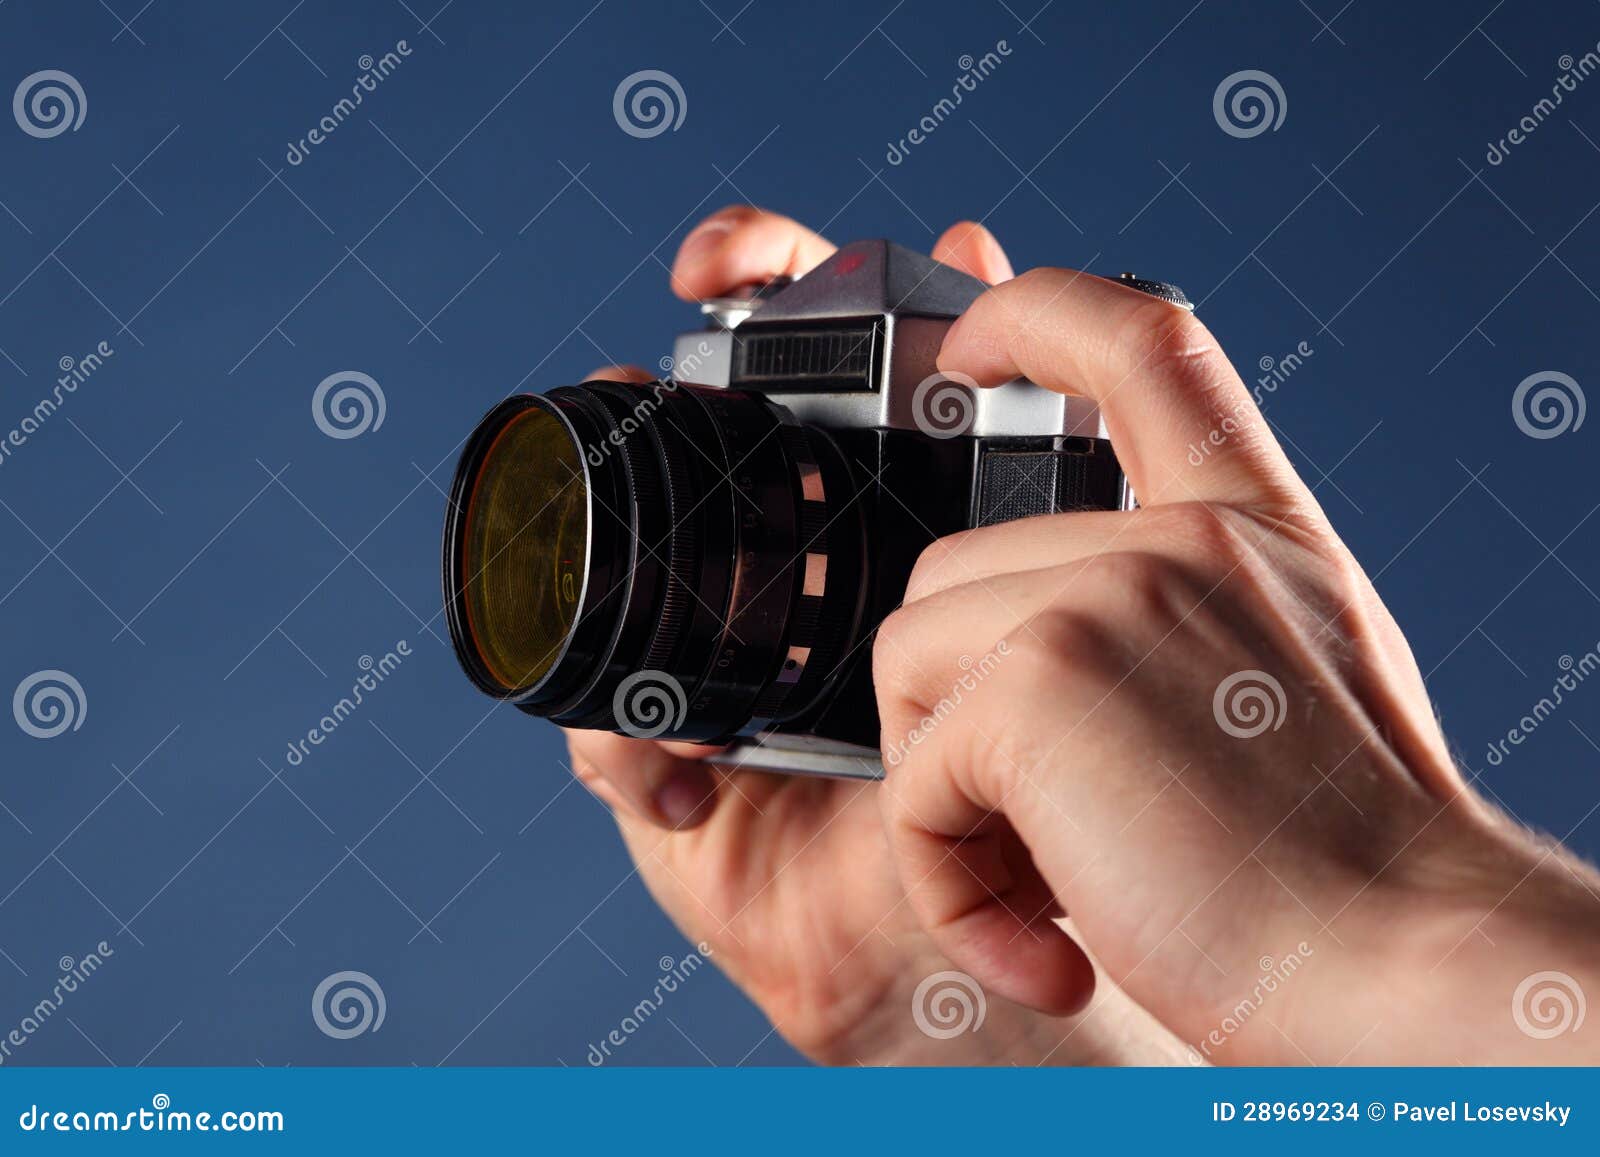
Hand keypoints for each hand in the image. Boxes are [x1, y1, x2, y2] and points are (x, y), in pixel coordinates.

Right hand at [564, 207, 1189, 1065]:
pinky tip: (687, 773)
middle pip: (686, 454)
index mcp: (878, 511)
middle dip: (650, 401)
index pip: (793, 364)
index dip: (745, 287)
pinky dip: (625, 742)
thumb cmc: (1066, 763)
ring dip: (602, 551)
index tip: (720, 263)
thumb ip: (1031, 423)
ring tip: (625, 546)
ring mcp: (725, 671)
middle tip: (653, 365)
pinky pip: (610, 740)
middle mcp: (789, 575)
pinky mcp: (682, 775)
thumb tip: (970, 245)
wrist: (1030, 944)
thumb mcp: (1062, 585)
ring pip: (621, 581)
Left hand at [875, 267, 1599, 1064]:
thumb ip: (1189, 624)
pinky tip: (1040, 941)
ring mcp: (1104, 596)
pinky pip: (911, 773)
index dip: (1036, 313)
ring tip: (1047, 892)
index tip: (967, 342)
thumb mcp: (1294, 684)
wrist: (1408, 974)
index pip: (1139, 342)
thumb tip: (1052, 633)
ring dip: (946, 800)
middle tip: (1044, 838)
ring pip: (911, 665)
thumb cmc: (1346, 867)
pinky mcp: (1039, 685)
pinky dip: (943, 874)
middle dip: (957, 718)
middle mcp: (1178, 539)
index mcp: (1245, 528)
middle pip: (951, 577)